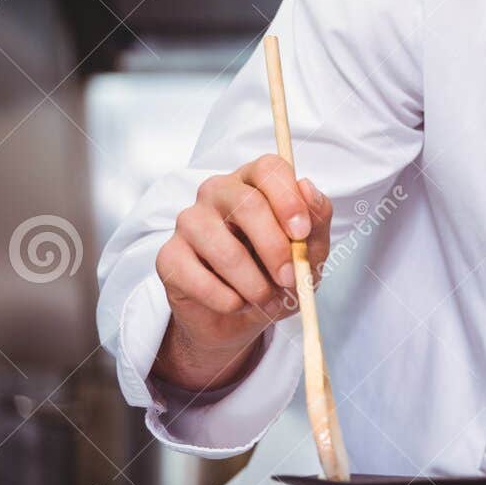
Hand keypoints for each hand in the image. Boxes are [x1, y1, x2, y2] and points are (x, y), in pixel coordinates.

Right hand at [152, 155, 332, 391]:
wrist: (243, 316)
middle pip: (247, 204)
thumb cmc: (279, 273)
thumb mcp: (311, 251)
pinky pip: (197, 278)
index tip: (302, 234)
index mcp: (255, 182)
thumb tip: (307, 187)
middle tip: (291, 279)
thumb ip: (317, 219)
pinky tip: (237, 304)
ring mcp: (189, 221)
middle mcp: (218, 192)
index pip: (268, 168)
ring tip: (267, 300)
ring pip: (224, 247)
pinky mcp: (168, 256)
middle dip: (275, 249)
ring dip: (253, 283)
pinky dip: (227, 299)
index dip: (288, 199)